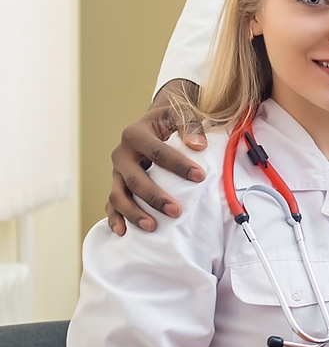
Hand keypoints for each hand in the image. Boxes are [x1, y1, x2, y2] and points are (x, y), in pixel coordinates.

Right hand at [107, 80, 205, 234]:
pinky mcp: (117, 184)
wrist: (155, 122)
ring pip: (117, 195)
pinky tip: (123, 232)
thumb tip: (198, 145)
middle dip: (154, 197)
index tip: (200, 177)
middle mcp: (121, 154)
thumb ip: (190, 125)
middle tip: (176, 211)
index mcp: (135, 134)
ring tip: (152, 227)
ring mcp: (116, 172)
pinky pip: (111, 204)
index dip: (178, 165)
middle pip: (134, 179)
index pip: (157, 152)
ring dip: (133, 213)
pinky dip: (114, 218)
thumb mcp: (179, 114)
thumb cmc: (170, 120)